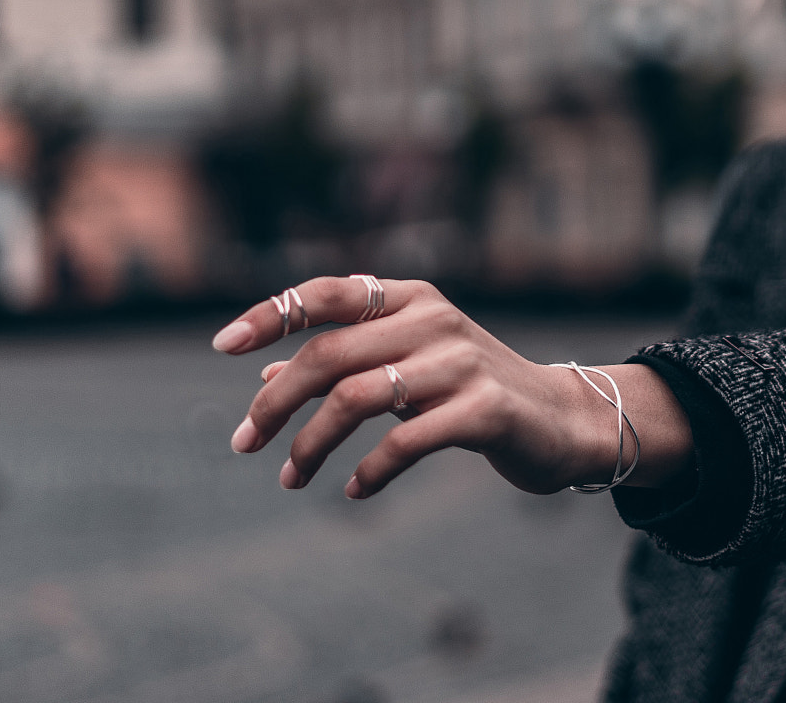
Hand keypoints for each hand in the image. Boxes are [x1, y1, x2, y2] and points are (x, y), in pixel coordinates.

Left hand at [211, 277, 691, 497]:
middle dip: (276, 403)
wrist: (563, 420)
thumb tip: (265, 377)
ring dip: (311, 444)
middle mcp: (433, 319)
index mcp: (410, 297)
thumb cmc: (471, 390)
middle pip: (329, 353)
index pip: (326, 293)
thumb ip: (344, 364)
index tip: (222, 347)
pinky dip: (369, 470)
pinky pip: (406, 440)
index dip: (270, 315)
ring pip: (357, 398)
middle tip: (245, 443)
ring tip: (291, 479)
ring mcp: (460, 362)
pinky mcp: (484, 409)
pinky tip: (353, 491)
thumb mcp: (407, 365)